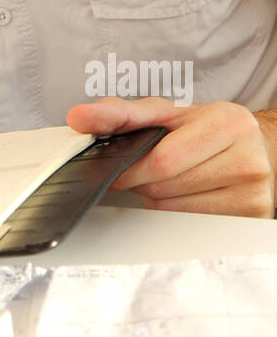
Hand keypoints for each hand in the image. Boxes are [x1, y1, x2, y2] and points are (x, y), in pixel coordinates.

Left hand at [65, 96, 275, 217]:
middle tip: (145, 170)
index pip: (162, 160)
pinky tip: (187, 192)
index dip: (130, 169)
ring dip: (158, 197)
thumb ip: (120, 113)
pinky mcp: (253, 216)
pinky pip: (192, 223)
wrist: (256, 147)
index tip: (114, 170)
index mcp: (226, 122)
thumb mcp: (166, 113)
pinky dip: (177, 211)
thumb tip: (79, 117)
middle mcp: (246, 157)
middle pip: (165, 187)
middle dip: (143, 182)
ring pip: (174, 209)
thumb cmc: (204, 129)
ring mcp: (252, 191)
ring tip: (171, 177)